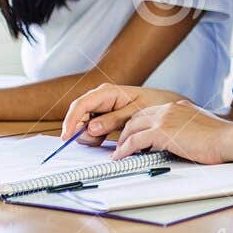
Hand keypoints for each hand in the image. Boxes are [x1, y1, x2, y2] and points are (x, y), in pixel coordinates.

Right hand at [62, 84, 184, 147]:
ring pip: (83, 125)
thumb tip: (91, 128)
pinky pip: (91, 130)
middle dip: (82, 131)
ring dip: (91, 136)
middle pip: (79, 116)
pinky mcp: (103, 118)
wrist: (166, 104)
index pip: (81, 105)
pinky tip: (107, 139)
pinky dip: (96, 138)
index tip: (67, 136)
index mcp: (107, 92)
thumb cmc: (154, 103)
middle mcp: (100, 98)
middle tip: (97, 140)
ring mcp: (100, 108)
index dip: (71, 121)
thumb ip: (113, 120)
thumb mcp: (135, 113)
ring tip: (107, 137)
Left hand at [111, 100, 232, 163]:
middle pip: (137, 117)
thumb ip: (188, 128)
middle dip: (127, 130)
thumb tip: (183, 139)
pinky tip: (121, 157)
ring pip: (132, 127)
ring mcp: (164, 119)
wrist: (228, 138)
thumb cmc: (222, 138)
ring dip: (123, 140)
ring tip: (118, 152)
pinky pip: (135, 141)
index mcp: (178, 106)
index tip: (135, 134)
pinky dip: (125, 150)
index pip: (151, 112)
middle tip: (122, 143)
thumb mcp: (202, 127)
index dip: (140, 123)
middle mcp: (169, 109)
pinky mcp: (161, 132)